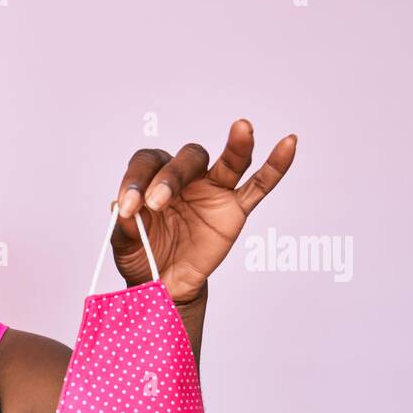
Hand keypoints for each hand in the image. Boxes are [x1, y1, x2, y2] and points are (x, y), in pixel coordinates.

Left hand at [111, 120, 295, 304]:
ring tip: (243, 127)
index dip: (135, 181)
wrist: (164, 284)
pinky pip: (259, 184)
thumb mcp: (124, 244)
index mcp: (153, 179)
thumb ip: (124, 225)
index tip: (128, 208)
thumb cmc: (143, 257)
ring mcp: (213, 189)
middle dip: (170, 177)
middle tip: (156, 202)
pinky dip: (275, 165)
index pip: (147, 165)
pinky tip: (288, 143)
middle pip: (186, 160)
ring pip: (228, 161)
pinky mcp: (235, 207)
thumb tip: (123, 207)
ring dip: (237, 146)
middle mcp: (185, 178)